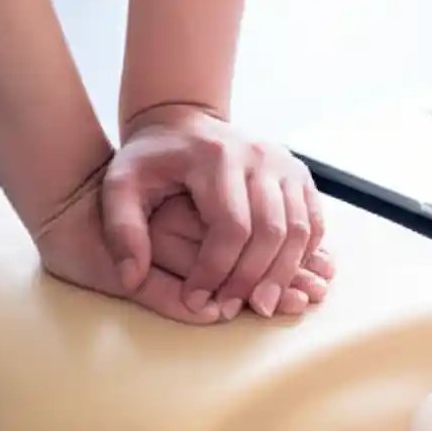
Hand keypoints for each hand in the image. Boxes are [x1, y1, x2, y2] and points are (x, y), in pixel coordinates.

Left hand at [34, 183, 333, 324]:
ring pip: (299, 229)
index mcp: (217, 158)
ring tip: (261, 305)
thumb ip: (121, 230)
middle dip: (253, 278)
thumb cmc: (149, 159)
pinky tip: (281, 278)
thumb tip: (131, 279)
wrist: (181, 120)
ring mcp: (284, 163)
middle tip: (233, 310)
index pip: (230, 227)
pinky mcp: (298, 173)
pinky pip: (313, 221)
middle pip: (271, 231)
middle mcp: (258, 156)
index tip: (196, 300)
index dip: (216, 271)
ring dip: (283, 274)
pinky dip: (303, 254)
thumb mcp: (119, 185)